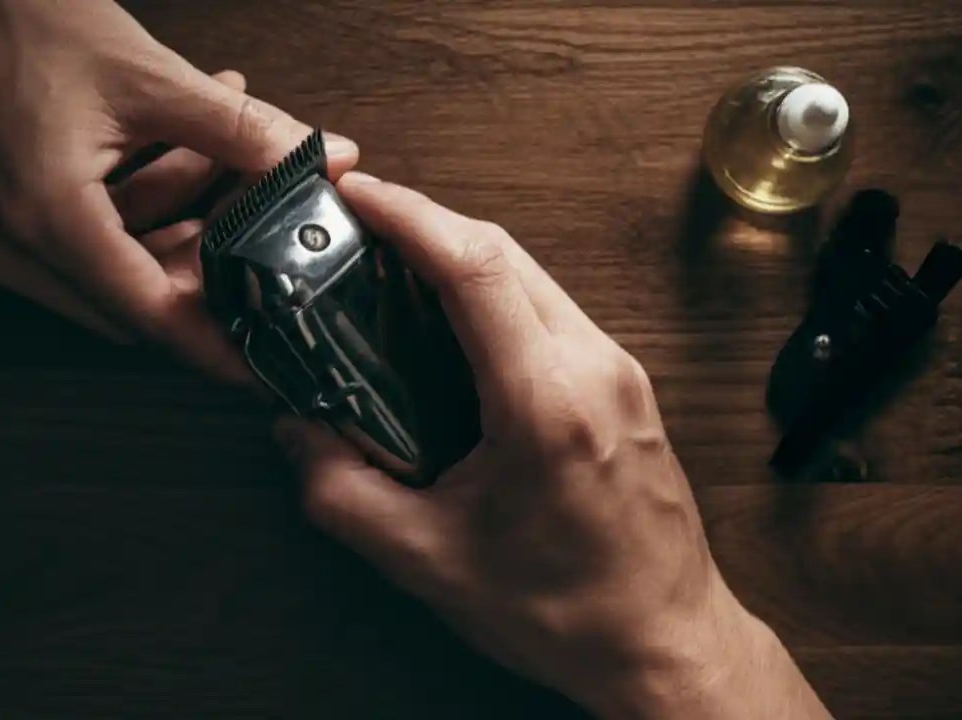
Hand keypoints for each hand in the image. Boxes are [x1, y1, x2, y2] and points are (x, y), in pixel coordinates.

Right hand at [0, 0, 357, 382]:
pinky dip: (124, 207)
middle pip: (129, 293)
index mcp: (41, 218)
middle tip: (259, 228)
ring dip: (170, 223)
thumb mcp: (144, 74)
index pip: (149, 314)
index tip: (261, 368)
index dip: (214, 346)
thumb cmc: (7, 11)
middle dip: (203, 265)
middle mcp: (1, 244)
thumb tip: (313, 158)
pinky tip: (173, 148)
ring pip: (103, 265)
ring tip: (221, 159)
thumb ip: (239, 127)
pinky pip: (67, 239)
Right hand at [275, 174, 830, 718]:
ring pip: (531, 271)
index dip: (407, 216)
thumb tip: (296, 434)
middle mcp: (595, 368)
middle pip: (503, 250)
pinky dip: (493, 287)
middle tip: (358, 218)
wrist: (665, 643)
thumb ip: (343, 494)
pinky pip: (551, 306)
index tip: (355, 194)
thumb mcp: (429, 562)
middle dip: (424, 219)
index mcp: (547, 403)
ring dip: (461, 250)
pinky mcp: (623, 384)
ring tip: (392, 257)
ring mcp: (619, 370)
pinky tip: (451, 313)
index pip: (474, 267)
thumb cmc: (567, 611)